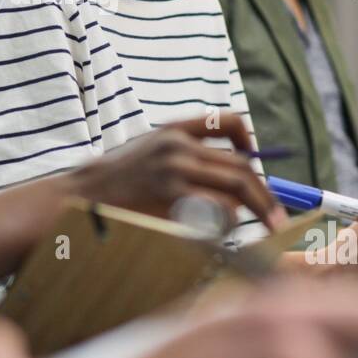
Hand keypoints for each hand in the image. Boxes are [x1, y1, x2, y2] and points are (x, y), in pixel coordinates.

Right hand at [71, 113, 284, 231]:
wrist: (80, 196)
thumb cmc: (115, 181)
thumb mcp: (147, 150)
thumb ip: (182, 153)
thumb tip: (232, 173)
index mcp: (173, 131)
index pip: (228, 122)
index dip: (250, 142)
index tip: (255, 165)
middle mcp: (177, 147)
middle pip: (242, 169)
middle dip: (266, 197)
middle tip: (277, 219)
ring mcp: (174, 173)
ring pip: (233, 194)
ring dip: (243, 216)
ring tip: (237, 231)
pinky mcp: (170, 200)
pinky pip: (216, 215)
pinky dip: (224, 228)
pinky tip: (213, 236)